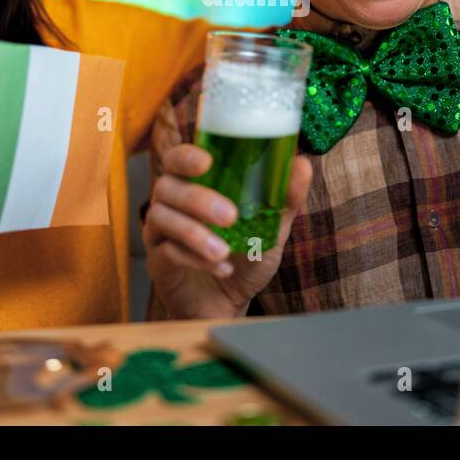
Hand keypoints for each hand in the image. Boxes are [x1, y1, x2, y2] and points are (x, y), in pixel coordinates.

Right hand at [144, 144, 312, 319]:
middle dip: (197, 199)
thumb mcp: (272, 227)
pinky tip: (223, 268)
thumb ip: (285, 197)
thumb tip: (302, 164)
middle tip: (231, 216)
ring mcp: (159, 233)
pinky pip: (166, 253)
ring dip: (194, 233)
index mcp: (194, 185)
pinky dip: (195, 259)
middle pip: (166, 186)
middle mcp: (171, 204)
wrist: (233, 303)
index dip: (186, 156)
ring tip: (225, 250)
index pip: (178, 159)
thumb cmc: (246, 256)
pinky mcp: (157, 263)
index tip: (207, 161)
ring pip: (161, 218)